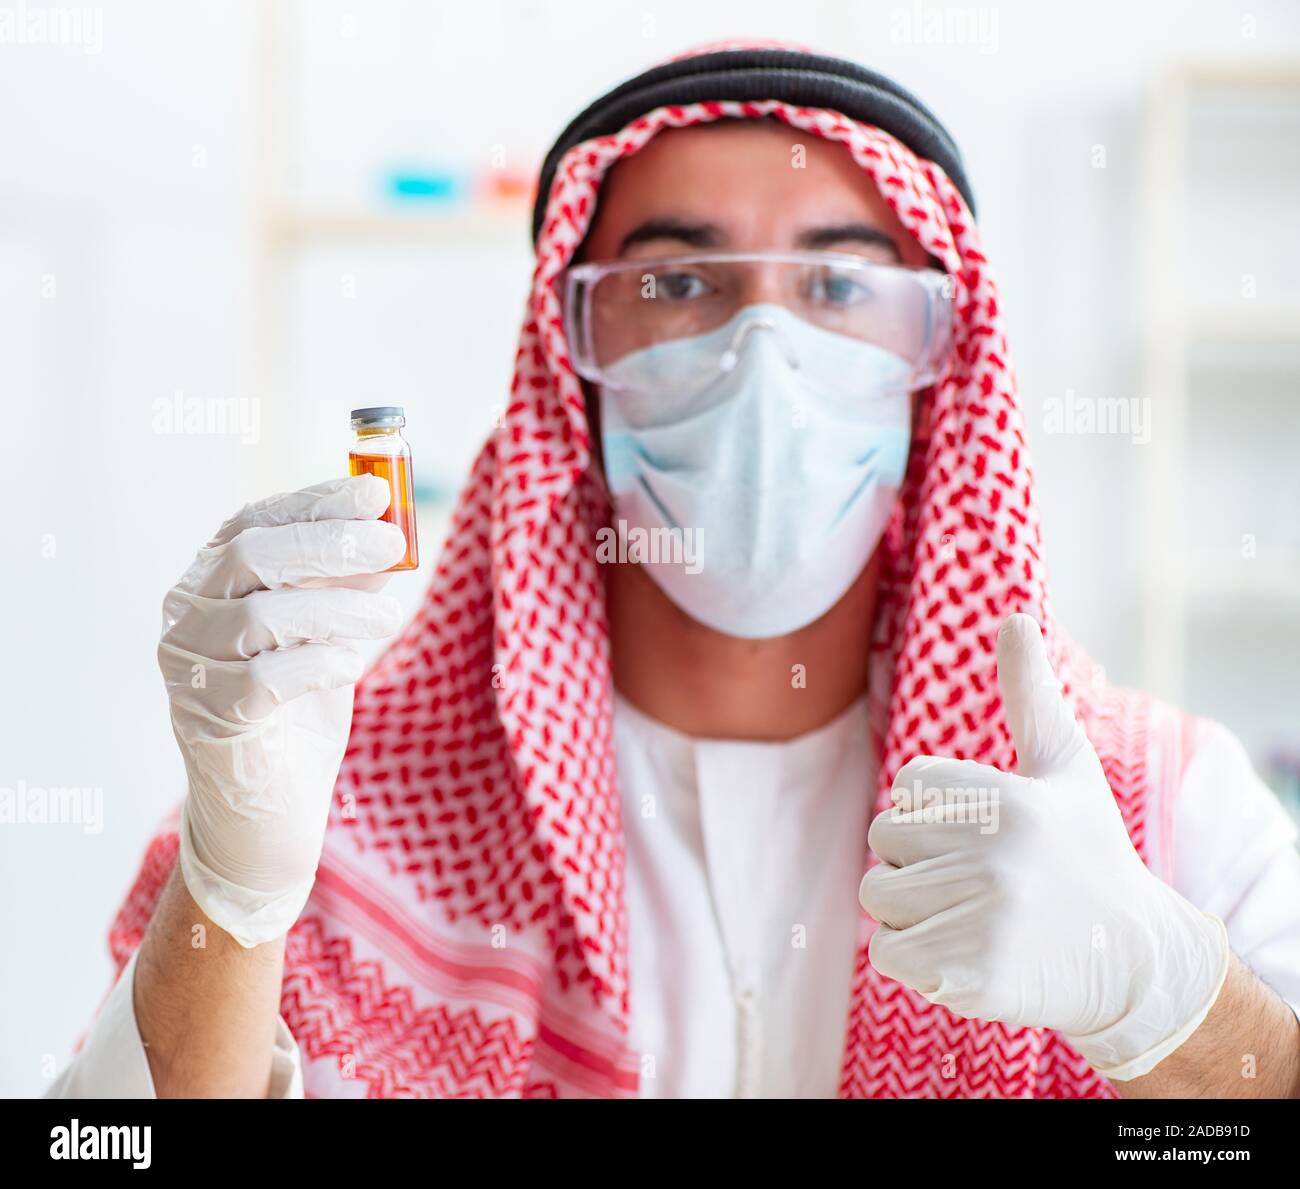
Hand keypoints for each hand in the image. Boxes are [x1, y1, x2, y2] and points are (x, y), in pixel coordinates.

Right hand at [158, 475, 406, 946]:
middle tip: (394, 544)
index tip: (376, 492)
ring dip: (338, 608)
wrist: (268, 822)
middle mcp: (186, 620)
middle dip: (330, 542)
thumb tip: (389, 530)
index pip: (252, 522)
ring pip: (262, 614)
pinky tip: (354, 666)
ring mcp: (189, 671)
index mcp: (210, 587)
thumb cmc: (299, 719)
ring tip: (387, 618)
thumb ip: (345, 587)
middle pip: (251, 554)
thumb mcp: (329, 638)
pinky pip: (267, 677)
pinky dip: (322, 663)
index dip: (315, 501)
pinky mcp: (209, 721)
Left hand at [859, 613, 1228, 1079]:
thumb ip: (1032, 695)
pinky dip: (916, 959)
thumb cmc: (1087, 852)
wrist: (1132, 961)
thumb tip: (1014, 614)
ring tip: (976, 916)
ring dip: (914, 911)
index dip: (936, 812)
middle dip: (919, 861)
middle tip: (982, 881)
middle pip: (882, 842)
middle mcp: (993, 857)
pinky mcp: (969, 975)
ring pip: (879, 899)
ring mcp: (982, 919)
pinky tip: (968, 955)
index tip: (985, 834)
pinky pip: (886, 953)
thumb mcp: (1066, 768)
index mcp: (1006, 801)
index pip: (907, 789)